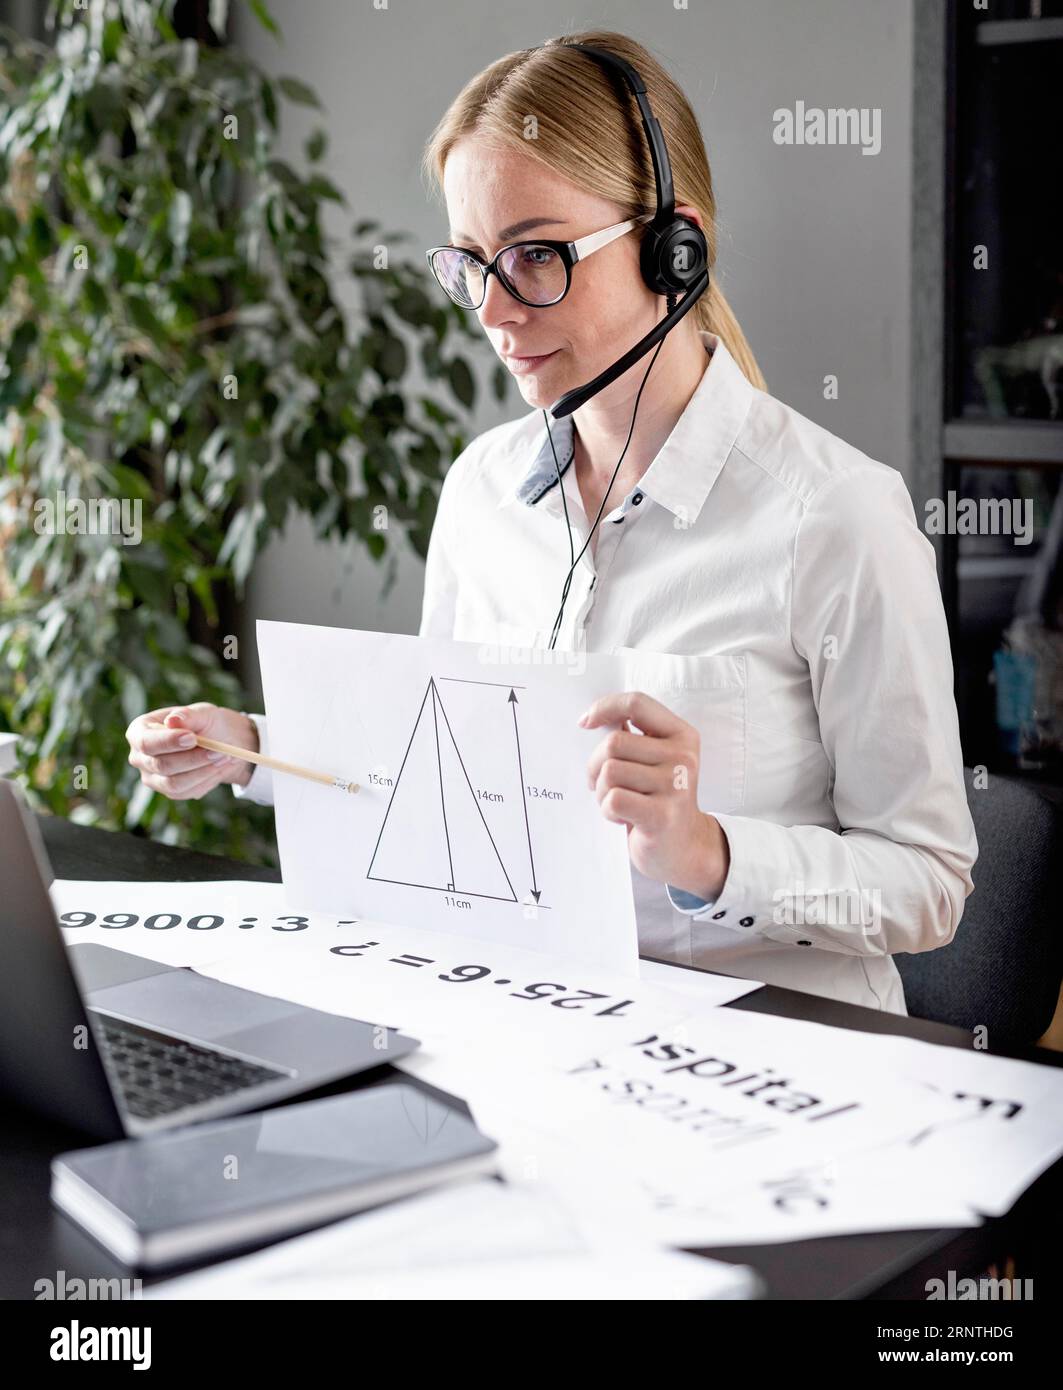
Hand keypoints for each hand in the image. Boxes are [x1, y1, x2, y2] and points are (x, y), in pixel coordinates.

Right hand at [125, 702, 258, 800]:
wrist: (222, 743)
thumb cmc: (206, 723)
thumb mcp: (202, 713)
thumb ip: (187, 716)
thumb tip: (172, 721)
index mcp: (139, 731)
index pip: (145, 742)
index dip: (167, 742)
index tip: (192, 738)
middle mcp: (140, 757)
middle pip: (161, 765)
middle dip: (192, 758)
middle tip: (219, 750)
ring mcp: (153, 777)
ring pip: (174, 783)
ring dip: (202, 771)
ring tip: (224, 757)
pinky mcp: (169, 791)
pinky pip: (187, 791)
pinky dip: (206, 780)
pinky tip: (217, 767)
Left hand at [580, 691, 729, 898]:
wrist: (685, 847)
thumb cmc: (659, 800)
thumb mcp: (656, 761)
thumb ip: (634, 737)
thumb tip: (597, 717)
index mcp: (682, 735)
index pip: (637, 703)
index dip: (604, 708)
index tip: (585, 723)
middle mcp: (683, 756)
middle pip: (614, 742)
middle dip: (596, 765)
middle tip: (602, 784)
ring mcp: (675, 785)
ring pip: (610, 771)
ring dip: (602, 791)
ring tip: (618, 802)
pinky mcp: (662, 815)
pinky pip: (613, 799)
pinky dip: (608, 810)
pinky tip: (623, 817)